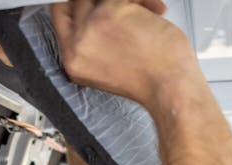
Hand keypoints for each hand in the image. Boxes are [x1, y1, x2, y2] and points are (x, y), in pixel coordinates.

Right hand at [50, 0, 201, 110]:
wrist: (170, 88)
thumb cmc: (152, 81)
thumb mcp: (110, 68)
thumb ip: (96, 41)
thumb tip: (96, 9)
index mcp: (73, 60)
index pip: (61, 16)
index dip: (78, 5)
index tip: (93, 4)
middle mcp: (77, 43)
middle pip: (80, 0)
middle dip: (107, 2)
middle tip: (124, 8)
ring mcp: (92, 24)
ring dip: (130, 2)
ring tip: (146, 14)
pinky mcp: (112, 9)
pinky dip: (145, 0)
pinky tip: (156, 13)